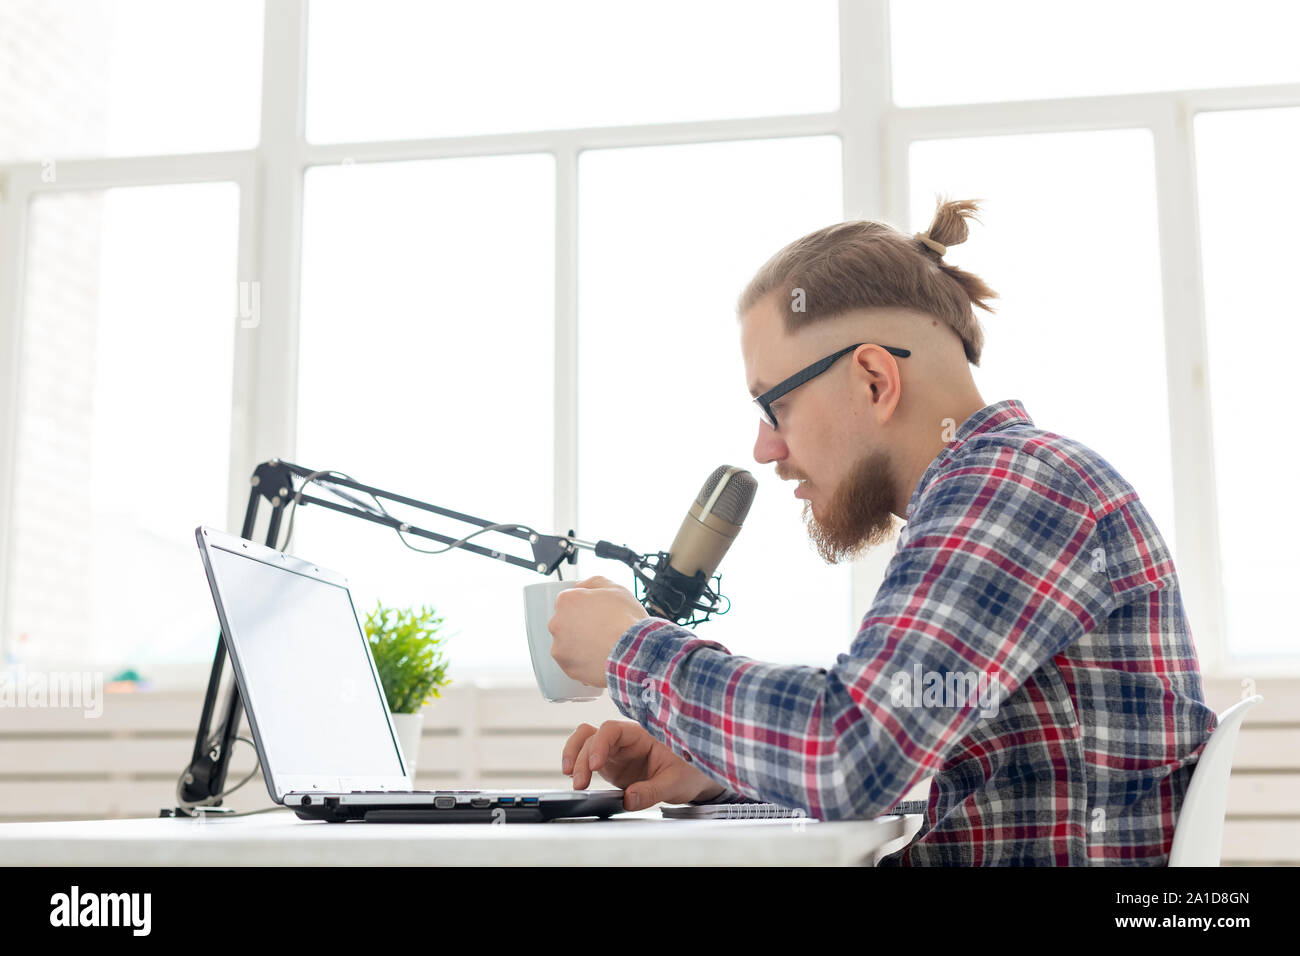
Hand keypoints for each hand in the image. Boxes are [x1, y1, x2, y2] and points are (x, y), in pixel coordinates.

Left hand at [548, 575, 650, 686]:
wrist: (636, 652)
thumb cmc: (627, 622)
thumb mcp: (616, 589)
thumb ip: (594, 582)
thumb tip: (583, 585)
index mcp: (567, 601)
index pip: (569, 600)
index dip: (586, 606)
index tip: (597, 612)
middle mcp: (557, 623)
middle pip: (566, 622)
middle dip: (580, 625)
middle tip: (602, 629)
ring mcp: (560, 647)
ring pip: (568, 643)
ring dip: (580, 644)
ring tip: (602, 645)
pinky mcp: (568, 667)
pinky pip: (573, 662)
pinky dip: (583, 661)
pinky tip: (600, 657)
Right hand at [562, 719, 725, 811]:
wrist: (695, 777)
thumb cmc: (690, 770)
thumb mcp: (676, 783)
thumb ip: (652, 791)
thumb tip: (628, 799)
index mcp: (641, 734)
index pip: (612, 729)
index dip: (600, 743)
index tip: (595, 764)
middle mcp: (625, 740)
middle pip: (592, 736)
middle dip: (581, 757)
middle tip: (580, 783)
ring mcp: (616, 752)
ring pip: (585, 742)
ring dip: (574, 757)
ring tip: (573, 781)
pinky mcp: (611, 765)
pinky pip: (588, 759)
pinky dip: (578, 766)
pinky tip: (577, 780)